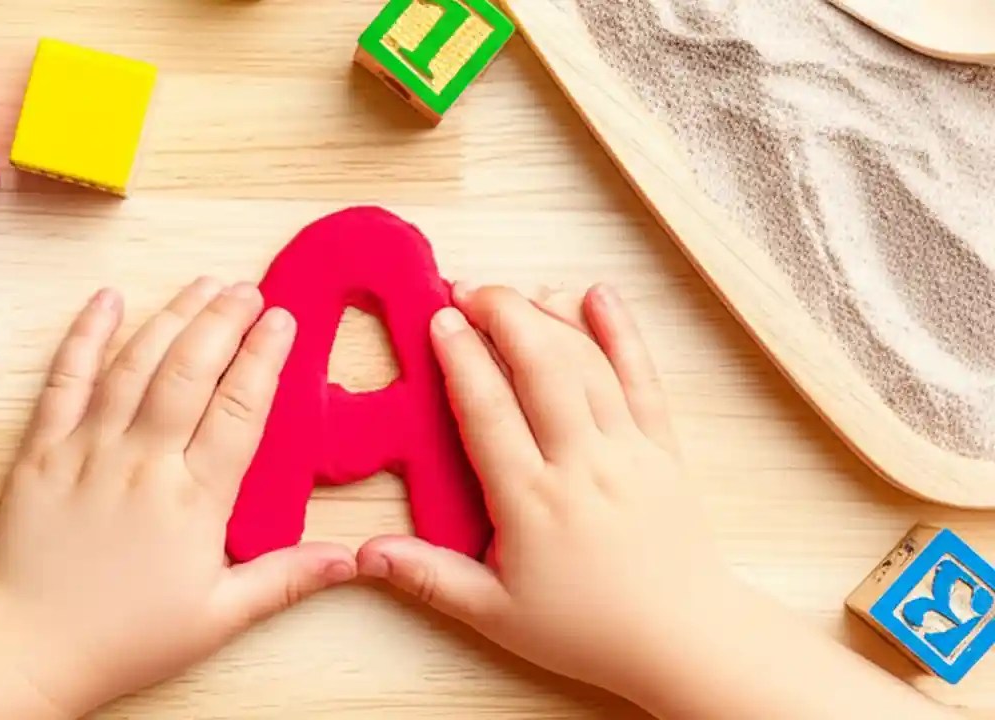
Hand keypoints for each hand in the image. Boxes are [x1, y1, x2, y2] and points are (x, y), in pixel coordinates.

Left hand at [0, 281, 355, 714]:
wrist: (25, 648)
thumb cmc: (125, 639)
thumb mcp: (218, 618)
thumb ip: (286, 580)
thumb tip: (354, 559)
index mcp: (194, 499)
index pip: (239, 408)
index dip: (264, 356)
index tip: (284, 318)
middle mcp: (143, 461)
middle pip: (190, 370)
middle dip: (224, 318)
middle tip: (249, 287)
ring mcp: (88, 449)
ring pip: (136, 364)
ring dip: (173, 316)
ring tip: (204, 284)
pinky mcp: (42, 450)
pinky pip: (65, 379)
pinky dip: (86, 334)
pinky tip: (107, 299)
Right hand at [357, 283, 734, 696]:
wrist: (683, 640)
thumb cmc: (588, 630)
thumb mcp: (496, 615)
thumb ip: (429, 577)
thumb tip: (365, 554)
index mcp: (532, 503)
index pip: (488, 411)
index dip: (462, 358)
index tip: (438, 320)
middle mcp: (581, 465)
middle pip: (541, 367)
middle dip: (502, 316)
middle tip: (468, 290)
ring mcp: (627, 451)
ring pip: (587, 363)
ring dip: (548, 315)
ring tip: (514, 291)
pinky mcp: (662, 448)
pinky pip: (641, 377)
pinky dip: (621, 332)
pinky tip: (598, 294)